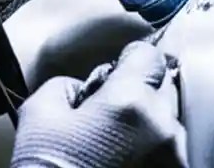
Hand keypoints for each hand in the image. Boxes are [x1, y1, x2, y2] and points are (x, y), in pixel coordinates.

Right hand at [11, 41, 187, 167]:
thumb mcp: (39, 113)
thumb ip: (68, 85)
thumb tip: (88, 87)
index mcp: (129, 102)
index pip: (149, 56)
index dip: (130, 61)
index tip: (117, 73)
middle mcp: (163, 128)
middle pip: (162, 88)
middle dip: (139, 95)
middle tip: (108, 118)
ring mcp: (174, 158)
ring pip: (169, 123)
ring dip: (148, 127)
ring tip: (115, 150)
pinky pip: (170, 153)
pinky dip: (153, 154)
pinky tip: (124, 164)